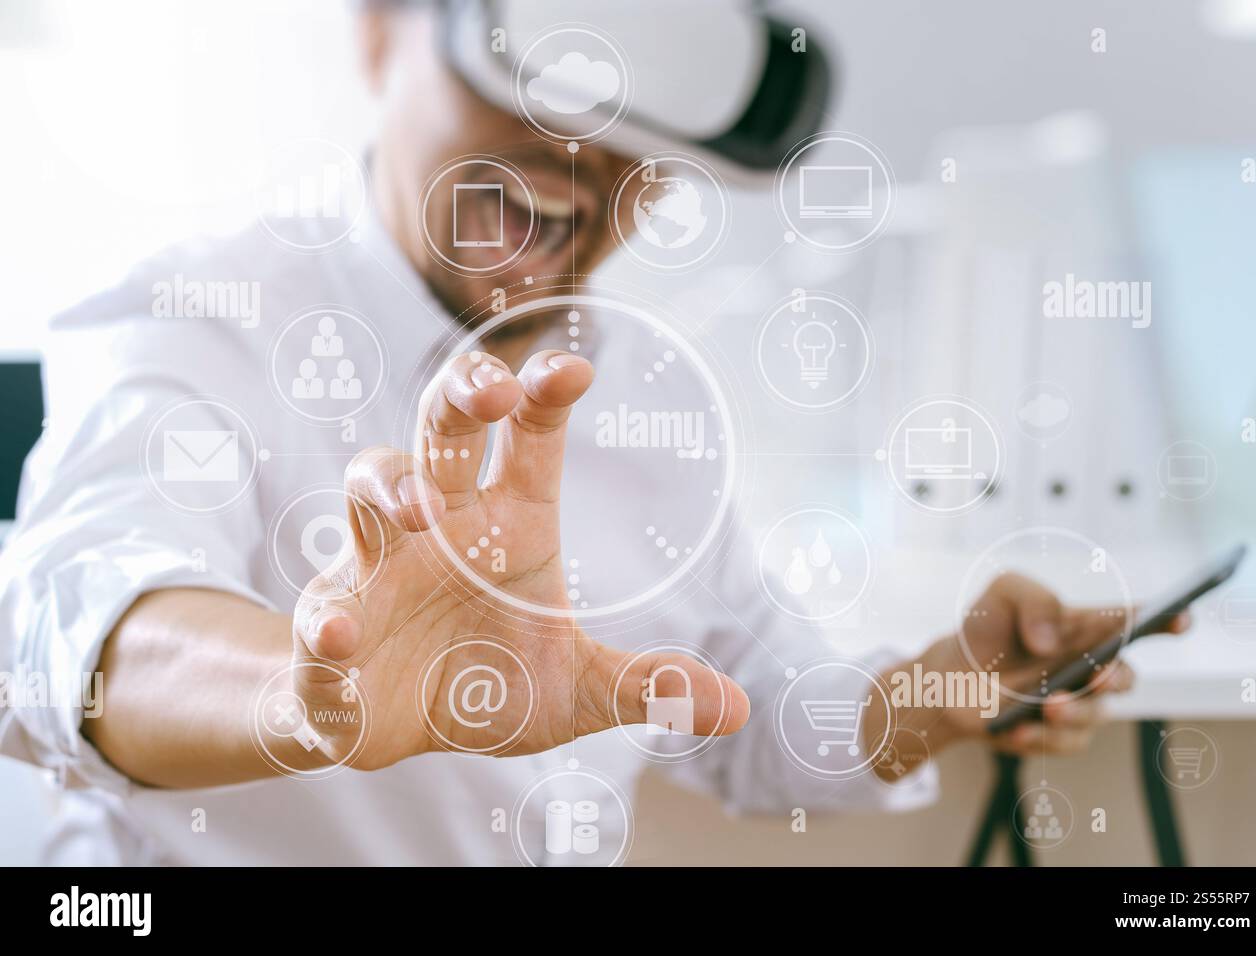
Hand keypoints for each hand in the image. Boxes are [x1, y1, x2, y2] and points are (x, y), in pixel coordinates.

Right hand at [289, 349, 748, 770]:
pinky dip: (323, 629)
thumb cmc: (485, 681)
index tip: (574, 370)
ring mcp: (372, 575)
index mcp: (504, 524)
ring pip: (364, 496)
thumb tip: (741, 707)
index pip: (529, 442)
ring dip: (385, 488)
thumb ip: (647, 686)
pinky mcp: (328, 641)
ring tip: (415, 508)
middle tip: (493, 390)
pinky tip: (339, 637)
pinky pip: (318, 622)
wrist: (393, 726)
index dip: (544, 397)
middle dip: (460, 399)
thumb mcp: (577, 689)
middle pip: (440, 435)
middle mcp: (436, 528)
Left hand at [886, 573, 1189, 769]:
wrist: (951, 674)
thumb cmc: (988, 629)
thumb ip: (1033, 599)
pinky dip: (1039, 736)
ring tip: (1048, 705)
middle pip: (1125, 675)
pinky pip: (1063, 741)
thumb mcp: (1003, 593)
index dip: (1168, 620)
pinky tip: (1014, 729)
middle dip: (1116, 677)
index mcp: (1088, 627)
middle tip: (1097, 676)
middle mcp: (1092, 667)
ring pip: (1096, 713)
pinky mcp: (1058, 734)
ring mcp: (1079, 703)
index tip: (1182, 618)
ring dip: (1074, 710)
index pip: (1137, 622)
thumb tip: (1050, 641)